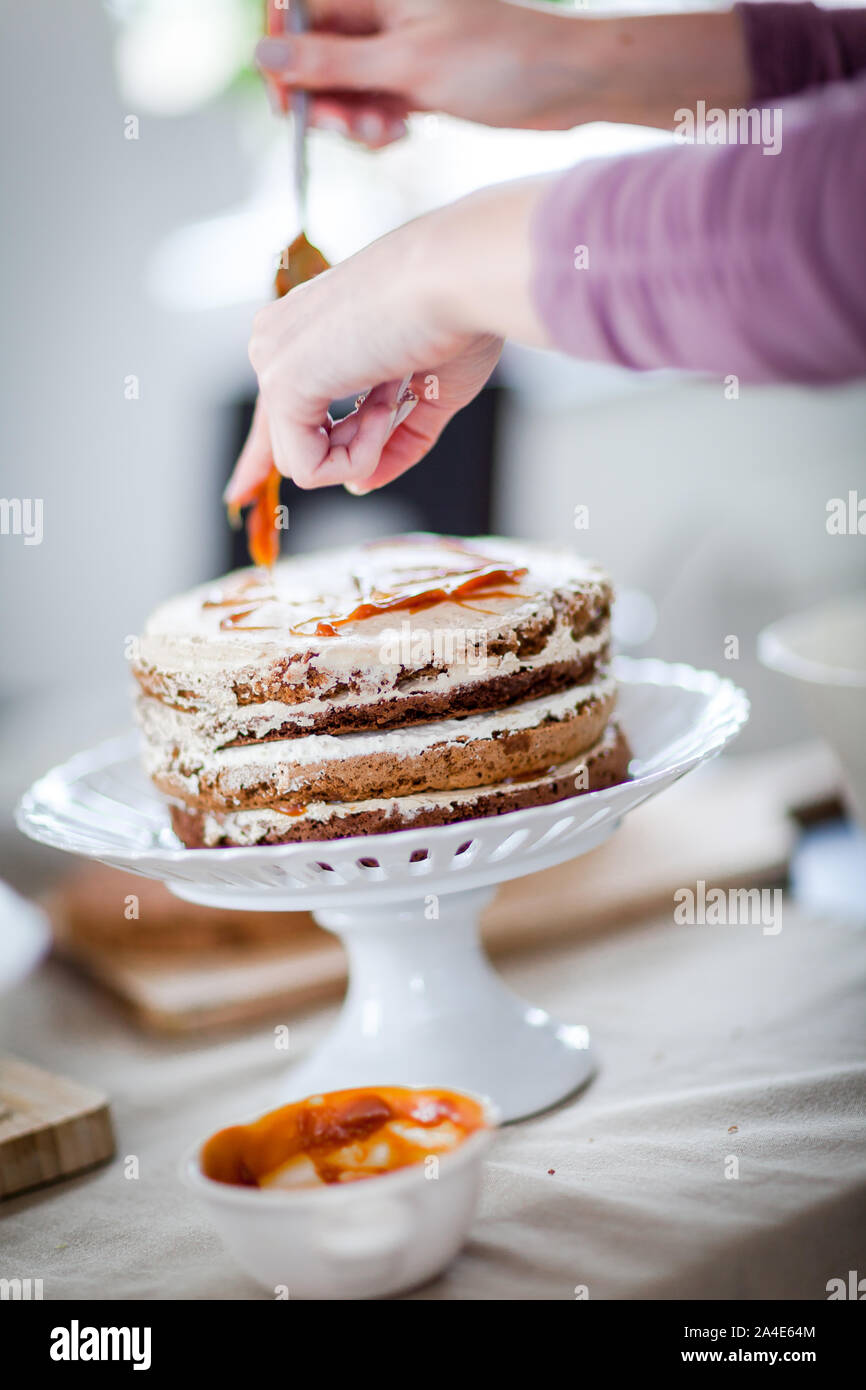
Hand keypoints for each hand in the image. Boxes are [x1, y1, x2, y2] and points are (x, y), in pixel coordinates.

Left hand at [225, 178, 547, 500]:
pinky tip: (383, 404)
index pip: (273, 409)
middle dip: (354, 444)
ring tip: (397, 388)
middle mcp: (276, 340)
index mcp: (301, 333)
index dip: (257, 456)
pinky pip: (309, 469)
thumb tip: (358, 485)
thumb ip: (392, 442)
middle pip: (286, 442)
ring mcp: (271, 358)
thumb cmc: (455, 317)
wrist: (458, 276)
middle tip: (399, 388)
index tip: (239, 493)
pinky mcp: (280, 382)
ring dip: (366, 445)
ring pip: (303, 461)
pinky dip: (357, 455)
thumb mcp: (427, 394)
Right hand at [256, 0, 604, 144]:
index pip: (297, 13)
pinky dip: (377, 128)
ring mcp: (397, 47)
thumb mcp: (405, 65)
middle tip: (355, 129)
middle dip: (324, 99)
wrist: (566, 83)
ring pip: (342, 88)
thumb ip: (330, 63)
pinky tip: (403, 133)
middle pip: (314, 56)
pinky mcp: (414, 80)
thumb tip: (262, 55)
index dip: (282, 59)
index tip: (287, 103)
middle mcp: (381, 11)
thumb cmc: (497, 59)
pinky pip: (371, 106)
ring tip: (390, 134)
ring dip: (353, 121)